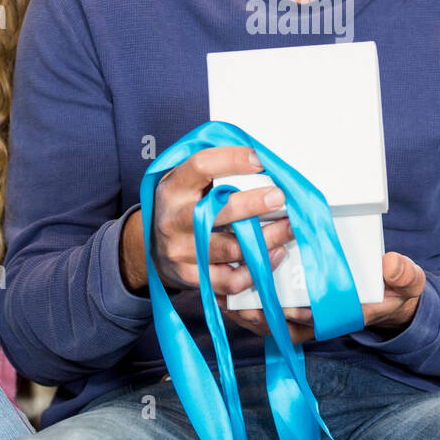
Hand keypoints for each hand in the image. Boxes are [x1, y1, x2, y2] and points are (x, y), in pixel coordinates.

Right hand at [118, 146, 293, 294]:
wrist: (150, 248)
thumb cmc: (180, 207)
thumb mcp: (186, 182)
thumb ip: (215, 171)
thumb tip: (262, 159)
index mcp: (174, 188)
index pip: (200, 166)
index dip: (231, 160)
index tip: (260, 159)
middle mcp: (174, 220)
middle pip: (216, 212)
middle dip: (252, 204)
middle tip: (280, 197)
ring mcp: (180, 251)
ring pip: (230, 249)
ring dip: (266, 239)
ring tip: (290, 227)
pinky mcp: (191, 277)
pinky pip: (229, 280)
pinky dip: (256, 270)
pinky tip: (275, 254)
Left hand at [219, 251, 426, 341]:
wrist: (391, 295)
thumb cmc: (395, 288)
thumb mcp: (407, 281)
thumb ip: (402, 274)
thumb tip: (390, 264)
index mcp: (343, 314)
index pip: (315, 321)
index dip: (297, 316)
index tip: (284, 306)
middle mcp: (318, 319)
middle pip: (282, 324)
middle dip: (259, 314)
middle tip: (237, 300)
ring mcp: (303, 314)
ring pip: (268, 319)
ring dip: (244, 308)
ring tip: (221, 292)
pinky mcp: (292, 305)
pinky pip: (263, 309)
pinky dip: (244, 300)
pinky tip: (224, 285)